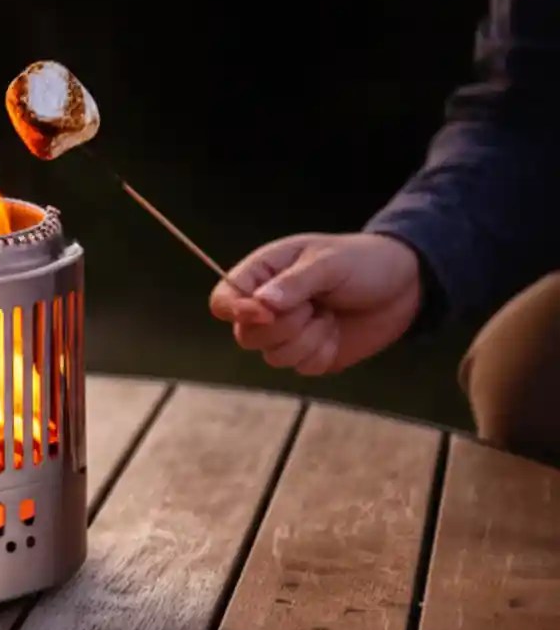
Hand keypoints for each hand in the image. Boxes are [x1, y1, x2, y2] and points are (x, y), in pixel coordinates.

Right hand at [208, 232, 421, 375]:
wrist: (407, 285)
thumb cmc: (363, 262)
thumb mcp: (329, 262)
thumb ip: (294, 283)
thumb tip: (261, 303)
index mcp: (262, 274)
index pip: (223, 299)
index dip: (235, 311)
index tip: (264, 313)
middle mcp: (266, 306)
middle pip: (245, 336)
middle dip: (283, 327)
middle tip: (313, 306)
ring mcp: (287, 334)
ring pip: (273, 356)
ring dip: (306, 338)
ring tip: (328, 314)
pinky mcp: (309, 355)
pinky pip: (300, 367)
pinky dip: (321, 352)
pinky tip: (335, 331)